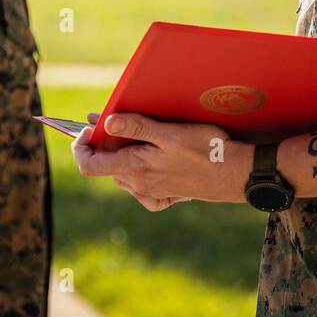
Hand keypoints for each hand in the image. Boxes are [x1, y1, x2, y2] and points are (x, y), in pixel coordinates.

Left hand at [71, 112, 249, 208]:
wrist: (235, 174)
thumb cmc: (205, 150)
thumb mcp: (170, 133)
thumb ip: (136, 128)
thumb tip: (106, 123)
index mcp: (135, 167)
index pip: (88, 165)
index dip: (80, 146)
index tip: (88, 127)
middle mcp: (139, 184)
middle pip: (107, 166)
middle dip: (105, 144)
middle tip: (115, 120)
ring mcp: (152, 193)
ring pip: (124, 175)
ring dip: (124, 156)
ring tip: (139, 136)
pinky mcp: (166, 197)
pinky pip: (142, 190)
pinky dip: (140, 175)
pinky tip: (152, 164)